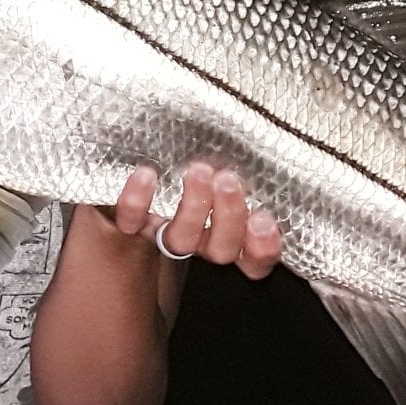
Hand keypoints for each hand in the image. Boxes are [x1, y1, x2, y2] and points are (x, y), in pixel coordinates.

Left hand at [112, 162, 281, 280]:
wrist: (134, 164)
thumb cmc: (195, 157)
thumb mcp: (232, 162)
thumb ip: (250, 167)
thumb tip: (277, 147)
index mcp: (228, 233)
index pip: (253, 258)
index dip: (262, 249)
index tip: (264, 220)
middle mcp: (199, 240)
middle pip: (221, 248)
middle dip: (229, 216)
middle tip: (228, 181)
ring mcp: (163, 232)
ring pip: (182, 239)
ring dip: (193, 208)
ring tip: (198, 172)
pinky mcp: (129, 222)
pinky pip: (131, 221)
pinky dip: (137, 201)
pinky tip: (146, 174)